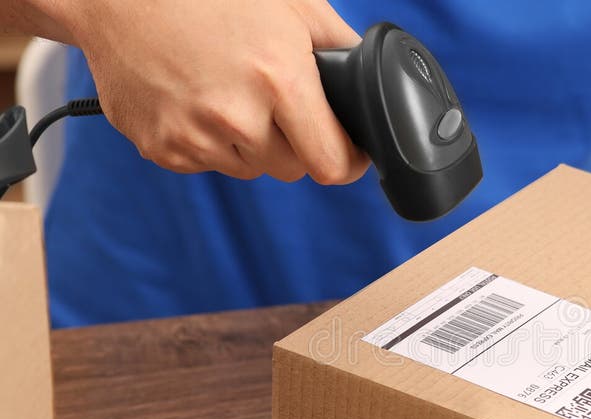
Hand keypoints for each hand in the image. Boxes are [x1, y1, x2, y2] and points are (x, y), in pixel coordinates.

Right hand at [66, 0, 369, 182]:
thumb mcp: (292, 4)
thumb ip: (337, 47)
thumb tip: (367, 82)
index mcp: (279, 81)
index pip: (332, 164)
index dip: (346, 161)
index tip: (347, 153)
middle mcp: (237, 117)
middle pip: (292, 169)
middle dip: (295, 143)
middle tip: (276, 103)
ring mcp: (195, 137)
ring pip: (251, 168)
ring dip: (252, 143)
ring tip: (231, 93)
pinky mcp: (162, 149)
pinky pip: (208, 165)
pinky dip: (211, 143)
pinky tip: (198, 100)